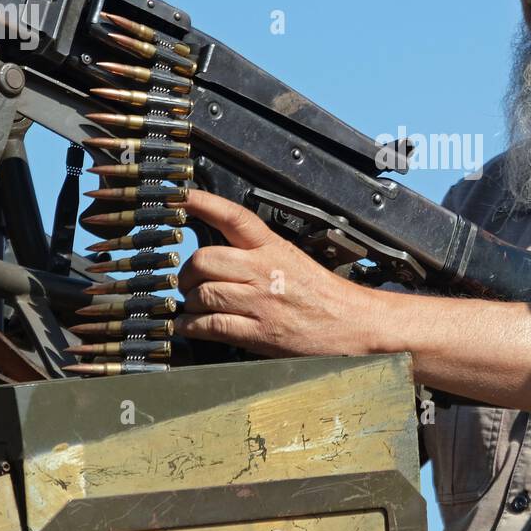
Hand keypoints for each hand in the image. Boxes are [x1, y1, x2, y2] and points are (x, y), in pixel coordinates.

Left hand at [174, 190, 384, 356]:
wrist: (351, 322)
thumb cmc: (323, 293)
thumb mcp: (291, 258)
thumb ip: (257, 252)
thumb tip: (220, 253)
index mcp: (273, 247)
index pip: (233, 217)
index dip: (203, 203)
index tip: (179, 198)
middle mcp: (263, 270)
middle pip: (205, 259)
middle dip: (188, 273)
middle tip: (188, 281)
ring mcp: (259, 302)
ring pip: (202, 295)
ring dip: (190, 302)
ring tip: (194, 306)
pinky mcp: (257, 332)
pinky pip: (210, 326)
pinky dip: (191, 326)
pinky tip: (191, 325)